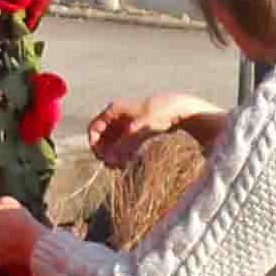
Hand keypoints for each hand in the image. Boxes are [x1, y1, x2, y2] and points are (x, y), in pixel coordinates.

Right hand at [87, 92, 225, 167]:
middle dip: (106, 151)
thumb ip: (125, 143)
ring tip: (121, 165)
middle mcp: (118, 117)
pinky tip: (130, 160)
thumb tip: (110, 158)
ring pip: (113, 142)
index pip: (94, 127)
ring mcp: (127, 124)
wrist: (180, 109)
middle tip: (112, 165)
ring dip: (115, 154)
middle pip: (102, 137)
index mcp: (114, 110)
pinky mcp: (136, 131)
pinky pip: (124, 144)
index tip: (101, 156)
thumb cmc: (160, 113)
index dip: (94, 143)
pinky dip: (125, 153)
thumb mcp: (140, 129)